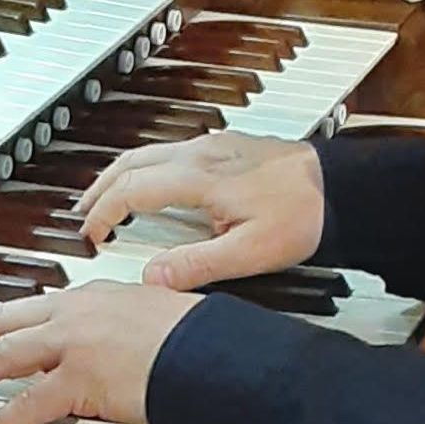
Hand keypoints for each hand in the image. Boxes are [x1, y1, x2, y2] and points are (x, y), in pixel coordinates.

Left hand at [0, 281, 202, 423]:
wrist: (218, 352)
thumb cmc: (200, 340)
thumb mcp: (155, 319)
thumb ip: (125, 329)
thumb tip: (117, 350)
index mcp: (95, 294)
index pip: (30, 306)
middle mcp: (78, 310)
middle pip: (0, 323)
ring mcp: (76, 342)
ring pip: (1, 356)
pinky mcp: (81, 377)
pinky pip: (26, 403)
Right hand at [74, 132, 325, 289]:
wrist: (341, 187)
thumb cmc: (302, 216)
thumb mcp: (250, 253)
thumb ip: (197, 265)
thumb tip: (152, 278)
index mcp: (198, 177)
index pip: (132, 189)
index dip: (104, 212)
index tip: (92, 235)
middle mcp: (200, 153)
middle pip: (132, 162)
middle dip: (101, 188)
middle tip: (83, 214)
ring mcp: (214, 145)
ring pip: (150, 151)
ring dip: (121, 174)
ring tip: (107, 199)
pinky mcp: (227, 145)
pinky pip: (171, 150)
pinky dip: (146, 167)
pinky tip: (152, 185)